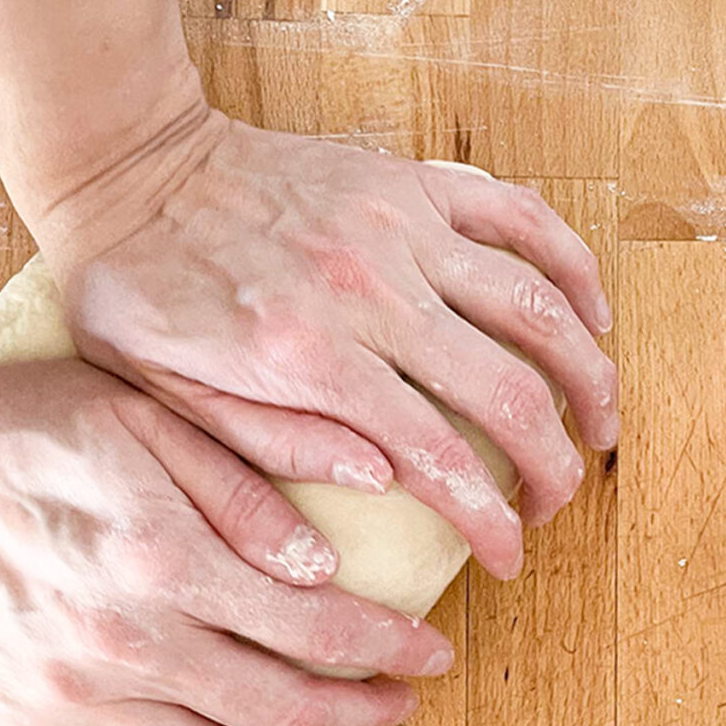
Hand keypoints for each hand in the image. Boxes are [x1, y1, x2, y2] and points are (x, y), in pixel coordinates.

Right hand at [0, 360, 452, 725]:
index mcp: (169, 559)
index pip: (316, 626)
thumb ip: (244, 489)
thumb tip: (326, 566)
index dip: (390, 648)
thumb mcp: (151, 418)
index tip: (431, 654)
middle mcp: (132, 643)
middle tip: (401, 707)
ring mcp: (81, 699)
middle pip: (284, 712)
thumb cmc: (42, 432)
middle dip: (364, 717)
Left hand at [35, 116, 617, 580]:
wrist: (126, 169)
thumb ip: (278, 449)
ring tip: (600, 424)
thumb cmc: (140, 295)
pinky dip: (568, 264)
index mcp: (310, 359)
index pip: (439, 459)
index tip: (510, 556)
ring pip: (535, 303)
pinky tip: (590, 314)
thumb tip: (383, 484)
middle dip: (553, 463)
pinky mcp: (409, 182)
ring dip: (586, 372)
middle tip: (558, 503)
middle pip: (509, 389)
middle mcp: (370, 290)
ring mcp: (399, 226)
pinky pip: (519, 216)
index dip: (492, 520)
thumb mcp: (175, 401)